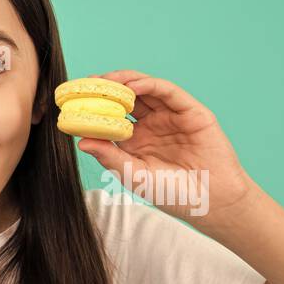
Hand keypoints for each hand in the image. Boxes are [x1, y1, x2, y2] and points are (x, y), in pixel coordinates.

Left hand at [76, 70, 257, 224]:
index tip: (71, 101)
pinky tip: (131, 87)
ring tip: (105, 81)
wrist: (212, 202)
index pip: (111, 116)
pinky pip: (167, 91)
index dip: (93, 107)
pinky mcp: (190, 111)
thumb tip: (80, 140)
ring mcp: (171, 115)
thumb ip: (110, 157)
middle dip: (106, 88)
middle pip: (126, 97)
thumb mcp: (134, 176)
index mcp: (137, 140)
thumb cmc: (174, 194)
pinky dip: (149, 84)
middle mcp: (153, 124)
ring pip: (145, 89)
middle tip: (85, 84)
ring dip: (124, 81)